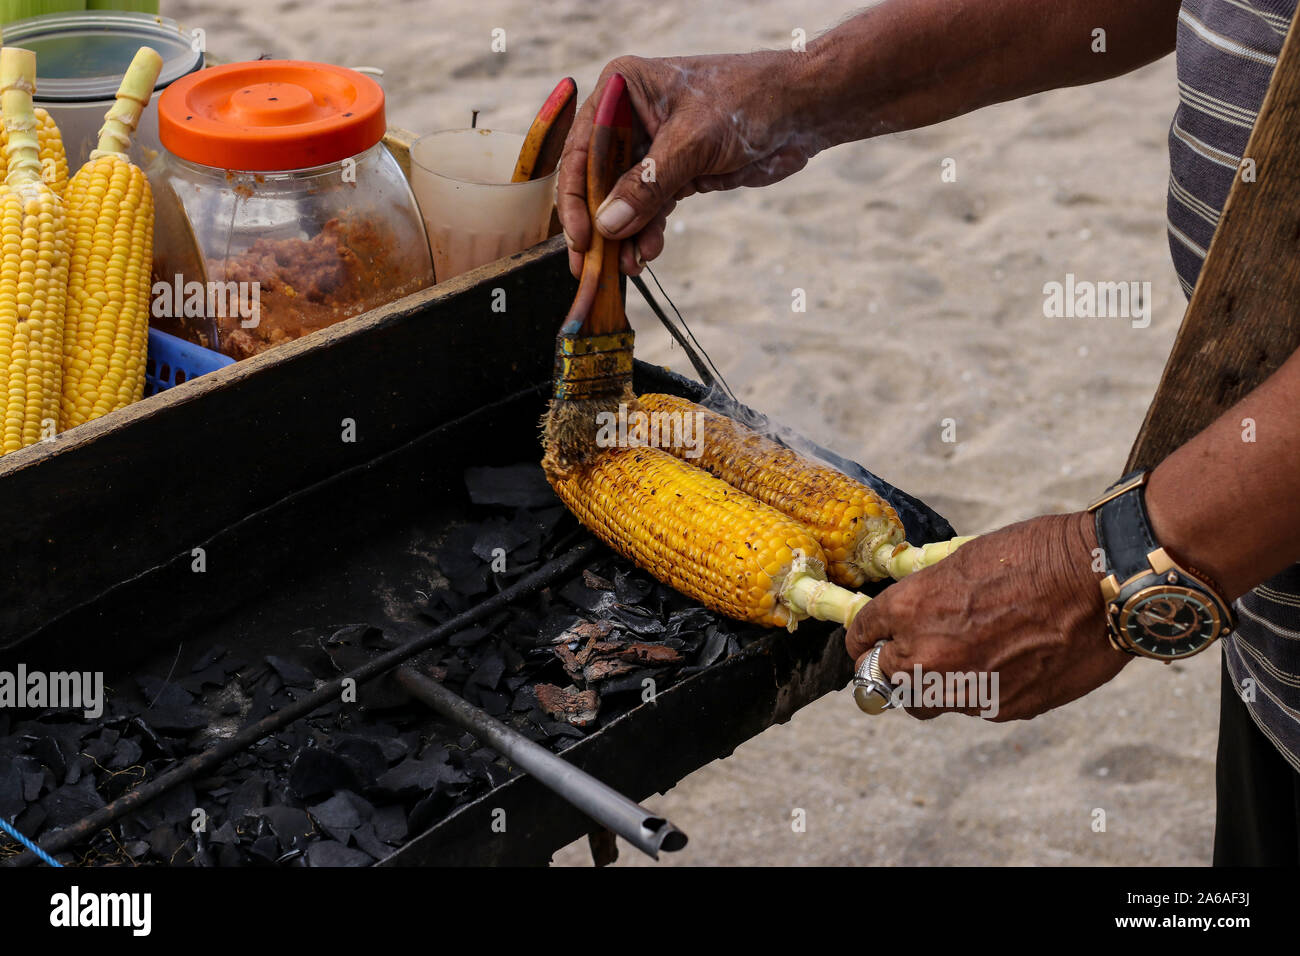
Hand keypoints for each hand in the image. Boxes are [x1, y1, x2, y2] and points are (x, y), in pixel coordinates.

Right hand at [557, 51, 819, 276]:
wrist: (801, 111)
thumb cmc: (748, 102)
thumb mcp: (692, 143)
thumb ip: (648, 185)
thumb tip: (608, 225)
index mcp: (621, 90)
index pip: (582, 149)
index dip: (576, 196)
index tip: (582, 236)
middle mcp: (630, 117)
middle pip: (597, 179)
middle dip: (599, 223)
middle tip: (590, 265)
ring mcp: (652, 148)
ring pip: (623, 199)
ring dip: (624, 235)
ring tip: (628, 266)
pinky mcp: (675, 172)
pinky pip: (650, 207)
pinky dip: (647, 232)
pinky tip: (647, 253)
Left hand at [846, 512, 1128, 720]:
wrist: (1100, 581)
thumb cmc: (1036, 555)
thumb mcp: (963, 559)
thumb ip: (927, 593)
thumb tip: (912, 610)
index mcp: (909, 610)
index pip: (862, 637)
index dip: (863, 638)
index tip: (867, 641)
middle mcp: (927, 655)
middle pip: (885, 679)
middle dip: (893, 666)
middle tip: (908, 654)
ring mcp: (965, 688)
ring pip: (926, 701)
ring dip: (933, 685)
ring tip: (961, 659)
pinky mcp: (1004, 708)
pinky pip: (974, 705)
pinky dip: (979, 690)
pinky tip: (1005, 662)